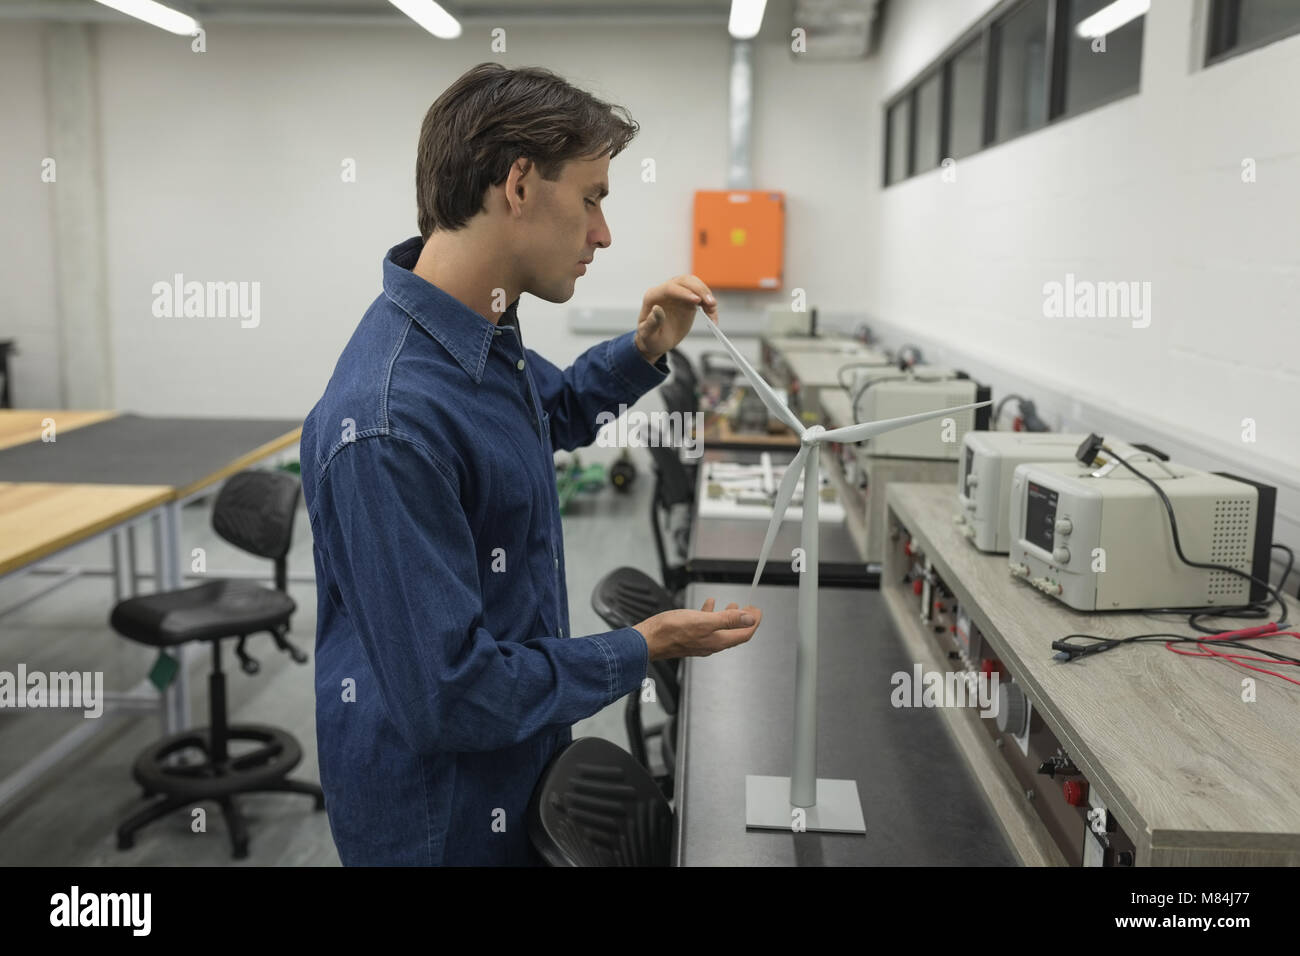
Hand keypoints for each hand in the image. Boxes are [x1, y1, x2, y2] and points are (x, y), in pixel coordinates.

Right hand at [633, 598, 761, 661]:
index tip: (757, 611)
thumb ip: (727, 619)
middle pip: (734, 633)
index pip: (744, 634)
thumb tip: (749, 619)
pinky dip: (711, 615)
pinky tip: (707, 605)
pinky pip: (706, 626)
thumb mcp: (703, 621)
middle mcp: (711, 644)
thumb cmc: (672, 631)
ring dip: (728, 617)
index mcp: (717, 641)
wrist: (648, 640)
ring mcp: (700, 641)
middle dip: (744, 620)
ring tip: (732, 605)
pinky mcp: (690, 637)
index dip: (753, 622)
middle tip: (750, 609)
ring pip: (720, 629)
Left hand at [635, 275, 718, 364]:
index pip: (669, 288)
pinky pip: (701, 297)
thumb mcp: (647, 334)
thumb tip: (657, 309)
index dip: (684, 293)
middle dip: (699, 290)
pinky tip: (712, 316)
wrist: (656, 341)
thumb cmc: (649, 338)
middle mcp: (665, 292)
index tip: (697, 301)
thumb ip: (651, 323)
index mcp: (653, 296)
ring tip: (712, 308)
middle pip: (684, 281)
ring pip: (694, 285)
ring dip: (706, 294)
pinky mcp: (687, 301)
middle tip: (710, 303)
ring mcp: (678, 295)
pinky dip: (709, 305)